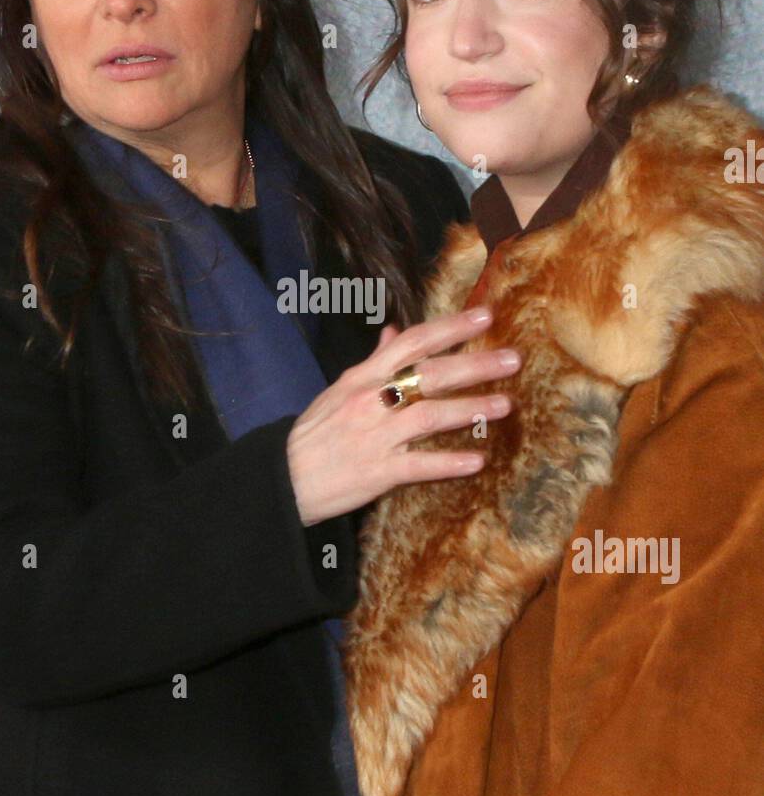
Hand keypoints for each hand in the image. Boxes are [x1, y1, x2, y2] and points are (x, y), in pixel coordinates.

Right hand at [286, 307, 520, 525]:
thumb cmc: (314, 434)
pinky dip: (448, 463)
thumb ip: (373, 362)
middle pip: (428, 375)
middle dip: (474, 365)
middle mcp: (370, 401)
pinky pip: (418, 466)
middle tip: (512, 359)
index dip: (449, 328)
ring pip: (428, 416)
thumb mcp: (338, 390)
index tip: (484, 317)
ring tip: (505, 404)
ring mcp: (374, 436)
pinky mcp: (376, 472)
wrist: (282, 479)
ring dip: (470, 409)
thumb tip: (394, 332)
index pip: (411, 343)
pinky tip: (477, 461)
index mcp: (362, 377)